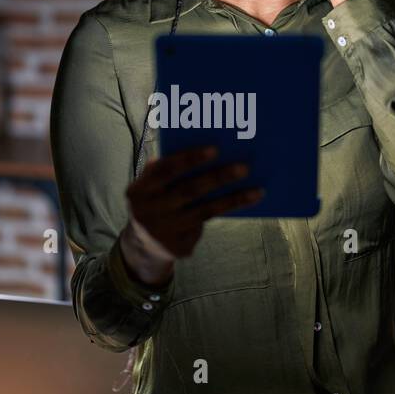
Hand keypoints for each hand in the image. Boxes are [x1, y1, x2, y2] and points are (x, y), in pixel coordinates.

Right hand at [121, 145, 262, 283]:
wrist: (145, 245)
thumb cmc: (156, 201)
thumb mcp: (151, 185)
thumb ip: (167, 167)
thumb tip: (204, 147)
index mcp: (138, 190)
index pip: (165, 170)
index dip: (189, 159)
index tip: (215, 149)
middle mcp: (148, 212)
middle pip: (188, 191)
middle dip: (217, 178)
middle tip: (244, 167)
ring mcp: (164, 232)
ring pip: (203, 211)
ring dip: (232, 199)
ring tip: (256, 190)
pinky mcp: (179, 246)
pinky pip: (207, 224)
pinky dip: (227, 212)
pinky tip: (247, 202)